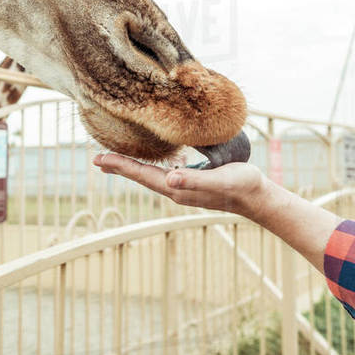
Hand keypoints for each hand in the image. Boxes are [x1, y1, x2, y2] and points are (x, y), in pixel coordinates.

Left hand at [92, 153, 275, 219]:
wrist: (257, 198)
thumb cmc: (240, 186)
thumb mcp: (219, 180)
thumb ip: (195, 180)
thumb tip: (169, 180)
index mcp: (177, 188)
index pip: (142, 175)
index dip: (120, 165)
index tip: (99, 158)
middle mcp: (176, 189)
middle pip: (141, 176)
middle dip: (119, 166)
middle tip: (97, 157)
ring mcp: (183, 187)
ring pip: (150, 175)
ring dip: (132, 166)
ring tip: (116, 158)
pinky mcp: (192, 182)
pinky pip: (164, 172)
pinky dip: (150, 164)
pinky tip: (151, 159)